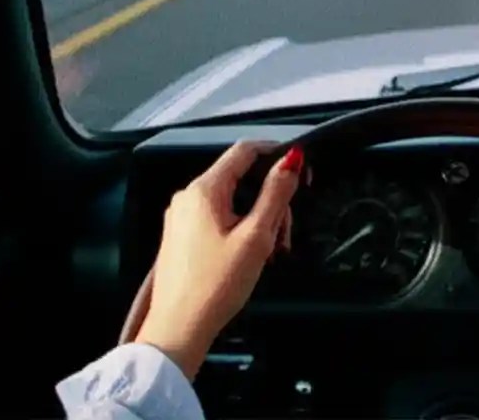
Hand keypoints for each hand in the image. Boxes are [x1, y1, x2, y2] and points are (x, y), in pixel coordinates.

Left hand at [135, 141, 303, 378]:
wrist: (178, 329)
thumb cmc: (216, 286)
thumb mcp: (256, 237)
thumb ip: (275, 194)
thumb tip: (290, 160)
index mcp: (204, 190)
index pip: (244, 150)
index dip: (276, 154)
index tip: (300, 170)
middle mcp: (188, 197)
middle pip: (240, 179)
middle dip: (271, 199)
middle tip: (286, 230)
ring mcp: (183, 217)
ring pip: (232, 201)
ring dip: (259, 218)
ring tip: (272, 249)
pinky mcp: (183, 236)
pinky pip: (219, 218)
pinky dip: (241, 228)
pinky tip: (253, 254)